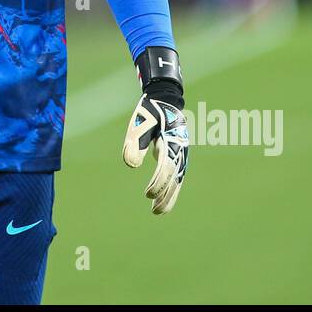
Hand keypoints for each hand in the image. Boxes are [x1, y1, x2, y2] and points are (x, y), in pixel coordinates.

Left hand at [122, 47, 188, 213]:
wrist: (165, 99)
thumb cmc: (150, 112)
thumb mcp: (138, 125)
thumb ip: (135, 143)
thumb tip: (131, 165)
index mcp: (171, 143)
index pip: (166, 169)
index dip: (158, 183)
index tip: (147, 194)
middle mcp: (179, 151)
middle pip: (174, 179)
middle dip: (165, 196)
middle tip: (155, 212)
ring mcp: (180, 153)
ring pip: (177, 179)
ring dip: (169, 195)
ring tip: (159, 211)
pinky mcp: (177, 154)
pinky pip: (175, 174)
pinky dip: (171, 187)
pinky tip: (163, 196)